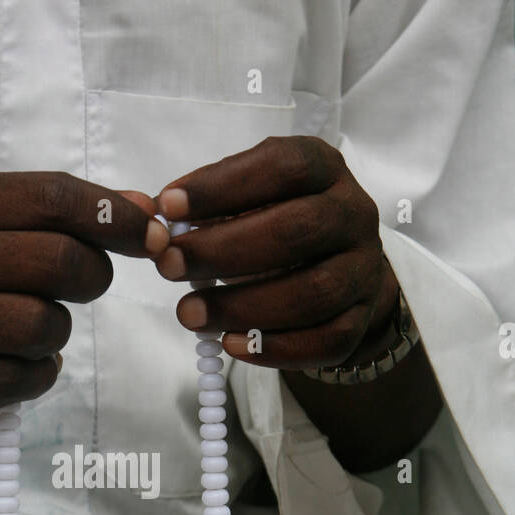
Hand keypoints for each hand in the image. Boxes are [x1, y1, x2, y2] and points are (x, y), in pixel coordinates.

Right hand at [0, 173, 167, 421]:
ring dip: (56, 335)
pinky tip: (11, 365)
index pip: (53, 196)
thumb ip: (37, 211)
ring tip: (29, 330)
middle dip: (92, 280)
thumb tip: (138, 206)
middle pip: (62, 263)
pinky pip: (21, 381)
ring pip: (46, 326)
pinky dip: (34, 377)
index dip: (116, 216)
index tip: (149, 234)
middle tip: (80, 288)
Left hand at [152, 136, 399, 370]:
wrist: (340, 271)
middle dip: (223, 251)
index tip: (167, 206)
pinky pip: (325, 340)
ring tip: (188, 313)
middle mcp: (353, 214)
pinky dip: (274, 348)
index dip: (222, 186)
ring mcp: (362, 270)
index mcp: (324, 170)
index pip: (282, 166)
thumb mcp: (249, 201)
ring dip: (242, 306)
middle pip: (296, 230)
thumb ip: (207, 206)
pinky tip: (230, 344)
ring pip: (312, 293)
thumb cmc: (278, 227)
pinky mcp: (360, 319)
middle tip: (167, 267)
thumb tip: (152, 220)